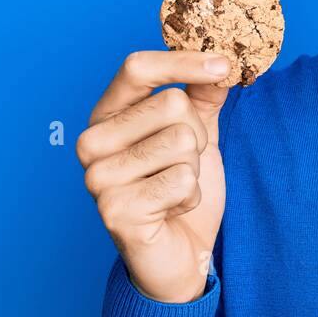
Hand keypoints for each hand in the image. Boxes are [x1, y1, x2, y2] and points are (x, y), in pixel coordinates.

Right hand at [75, 50, 232, 302]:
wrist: (181, 254)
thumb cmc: (181, 188)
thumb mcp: (197, 133)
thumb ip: (204, 95)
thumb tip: (220, 64)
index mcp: (107, 116)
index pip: (137, 68)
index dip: (185, 62)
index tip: (225, 65)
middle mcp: (92, 143)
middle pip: (171, 105)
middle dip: (197, 136)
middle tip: (182, 165)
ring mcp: (99, 178)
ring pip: (181, 143)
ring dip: (194, 170)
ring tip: (174, 189)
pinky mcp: (116, 211)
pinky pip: (183, 181)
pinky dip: (191, 197)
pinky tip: (171, 211)